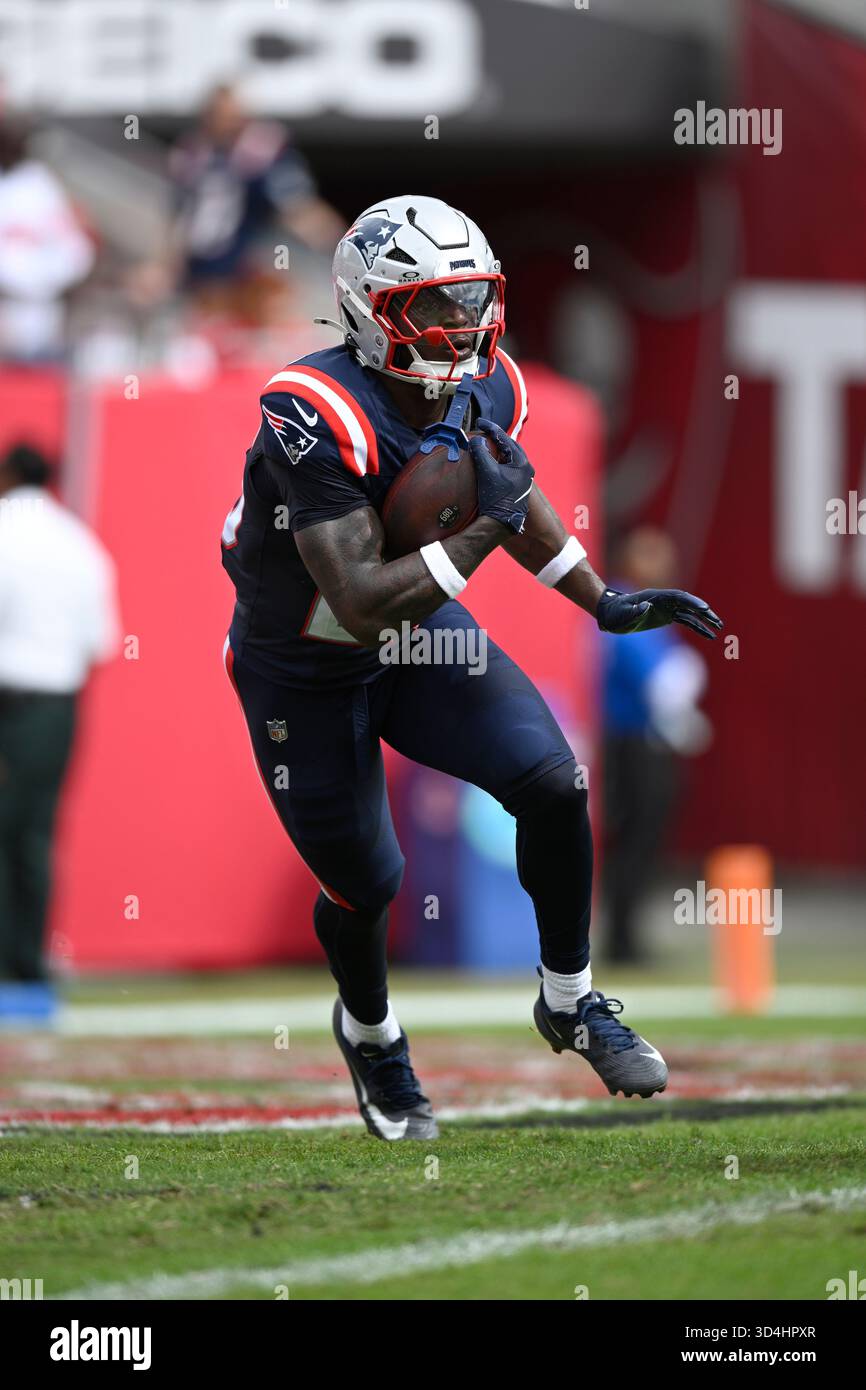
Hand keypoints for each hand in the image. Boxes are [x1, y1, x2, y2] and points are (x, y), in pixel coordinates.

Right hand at [468, 417, 533, 533]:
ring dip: (497, 451)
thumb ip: (481, 452)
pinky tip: (489, 463)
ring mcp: (522, 480)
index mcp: (522, 463)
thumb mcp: (486, 472)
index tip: (480, 422)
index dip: (491, 429)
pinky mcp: (517, 488)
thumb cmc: (496, 498)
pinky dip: (498, 462)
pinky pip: (507, 469)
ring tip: (485, 445)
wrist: (500, 524)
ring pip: (509, 459)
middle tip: (484, 432)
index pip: (506, 439)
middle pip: (510, 448)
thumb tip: (476, 440)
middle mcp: (526, 470)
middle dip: (496, 439)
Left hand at [596, 588, 722, 639]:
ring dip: (705, 620)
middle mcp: (664, 601)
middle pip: (688, 604)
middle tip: (717, 621)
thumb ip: (633, 610)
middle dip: (704, 612)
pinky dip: (698, 627)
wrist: (610, 614)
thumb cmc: (614, 613)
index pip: (678, 597)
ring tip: (719, 627)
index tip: (704, 609)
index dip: (691, 602)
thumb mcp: (622, 613)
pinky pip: (686, 621)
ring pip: (690, 613)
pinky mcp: (667, 617)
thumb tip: (646, 607)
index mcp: (656, 597)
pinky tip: (709, 634)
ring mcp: (667, 609)